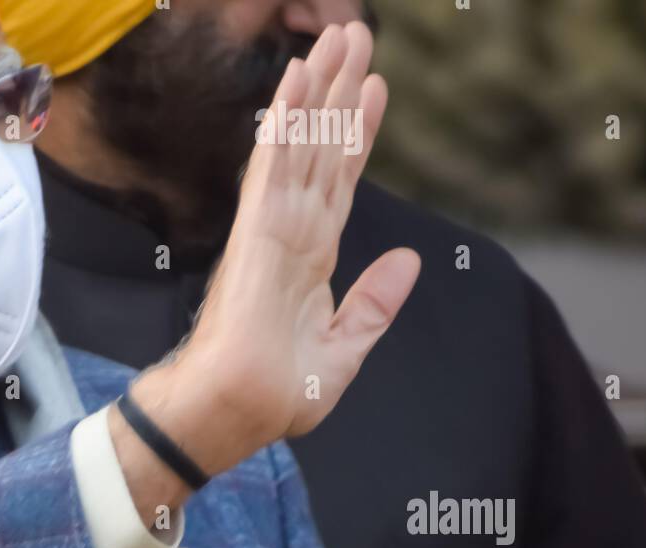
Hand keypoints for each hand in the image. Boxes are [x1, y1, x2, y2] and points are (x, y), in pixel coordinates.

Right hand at [129, 21, 420, 478]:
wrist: (238, 413)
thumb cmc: (276, 396)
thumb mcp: (344, 352)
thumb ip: (373, 306)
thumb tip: (407, 262)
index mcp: (311, 261)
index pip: (340, 184)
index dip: (358, 136)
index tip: (375, 90)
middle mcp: (293, 235)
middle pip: (323, 150)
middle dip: (341, 93)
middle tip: (357, 35)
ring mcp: (272, 229)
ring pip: (301, 144)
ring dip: (320, 89)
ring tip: (339, 36)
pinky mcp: (255, 231)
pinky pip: (274, 164)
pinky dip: (287, 121)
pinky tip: (299, 80)